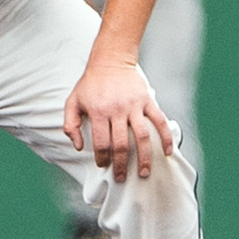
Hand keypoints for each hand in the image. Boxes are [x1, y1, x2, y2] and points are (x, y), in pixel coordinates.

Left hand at [63, 56, 172, 182]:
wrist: (111, 60)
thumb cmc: (90, 84)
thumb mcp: (72, 102)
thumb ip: (70, 125)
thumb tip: (78, 146)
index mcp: (98, 112)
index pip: (102, 143)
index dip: (103, 159)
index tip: (103, 165)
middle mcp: (117, 110)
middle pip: (122, 145)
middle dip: (122, 165)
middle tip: (122, 178)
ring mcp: (134, 106)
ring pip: (142, 137)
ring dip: (145, 158)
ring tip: (145, 173)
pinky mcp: (147, 101)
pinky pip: (159, 121)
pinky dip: (166, 138)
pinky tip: (167, 152)